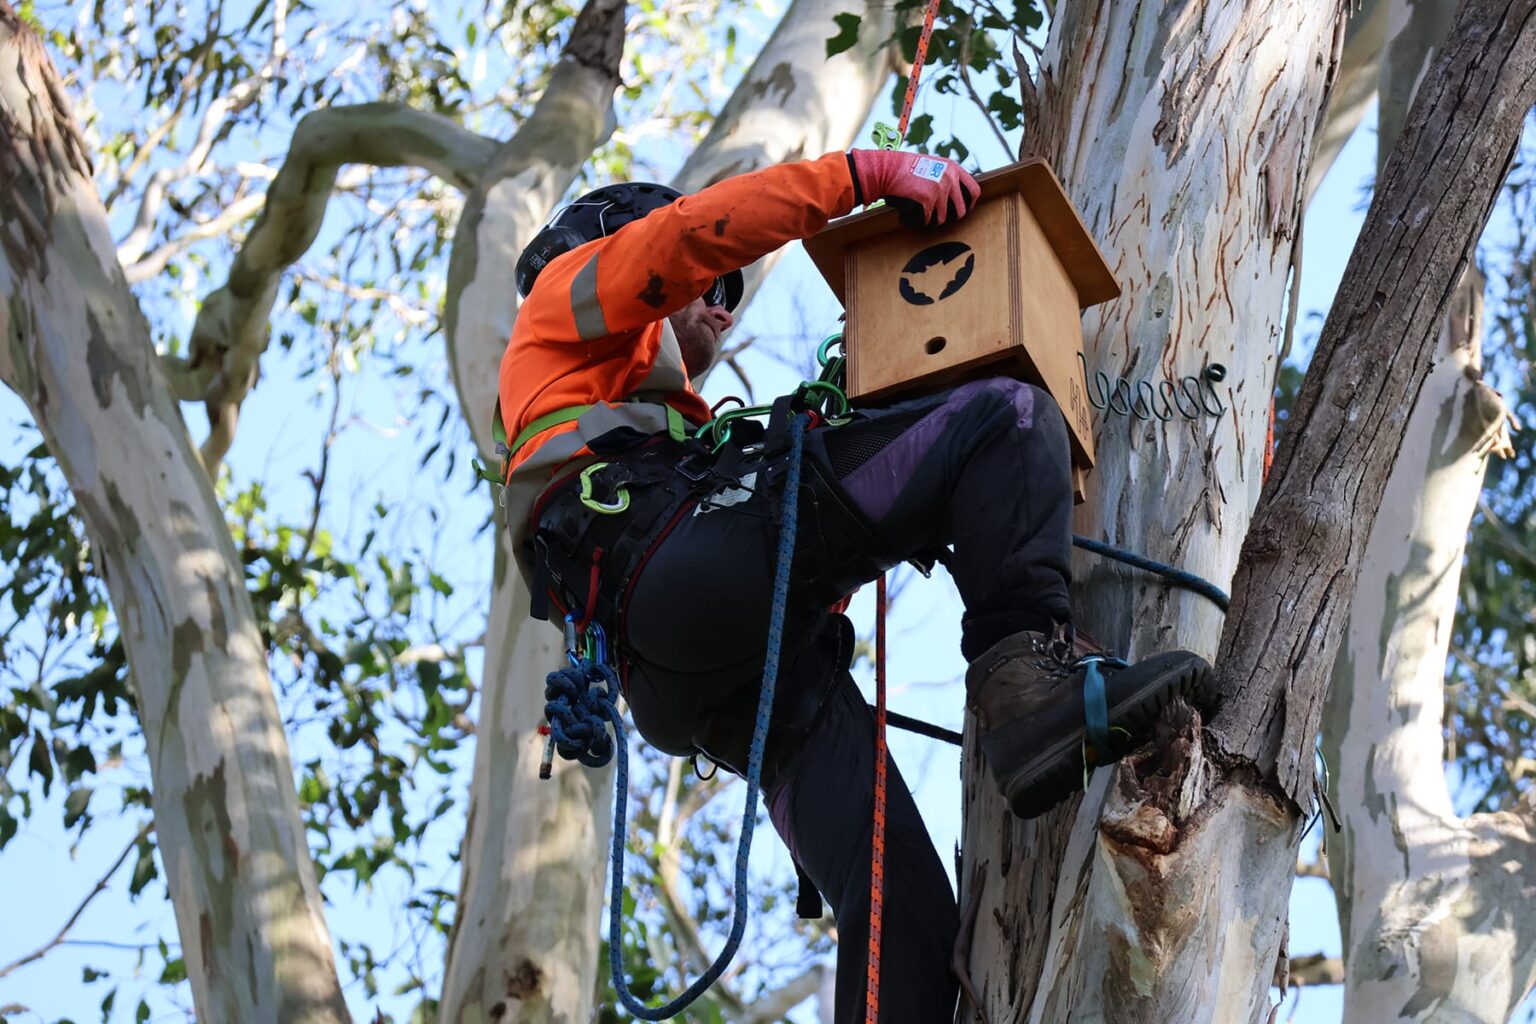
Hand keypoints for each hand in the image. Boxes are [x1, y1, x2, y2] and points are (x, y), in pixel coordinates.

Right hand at [848, 149, 979, 227]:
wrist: (886, 169)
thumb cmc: (905, 169)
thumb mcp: (933, 166)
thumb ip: (947, 177)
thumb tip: (957, 197)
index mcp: (953, 168)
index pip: (974, 191)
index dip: (970, 205)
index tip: (963, 210)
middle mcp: (950, 179)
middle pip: (960, 211)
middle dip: (947, 218)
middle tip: (933, 217)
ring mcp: (939, 190)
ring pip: (941, 219)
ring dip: (927, 220)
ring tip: (914, 213)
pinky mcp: (927, 201)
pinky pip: (924, 222)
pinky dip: (912, 221)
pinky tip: (904, 215)